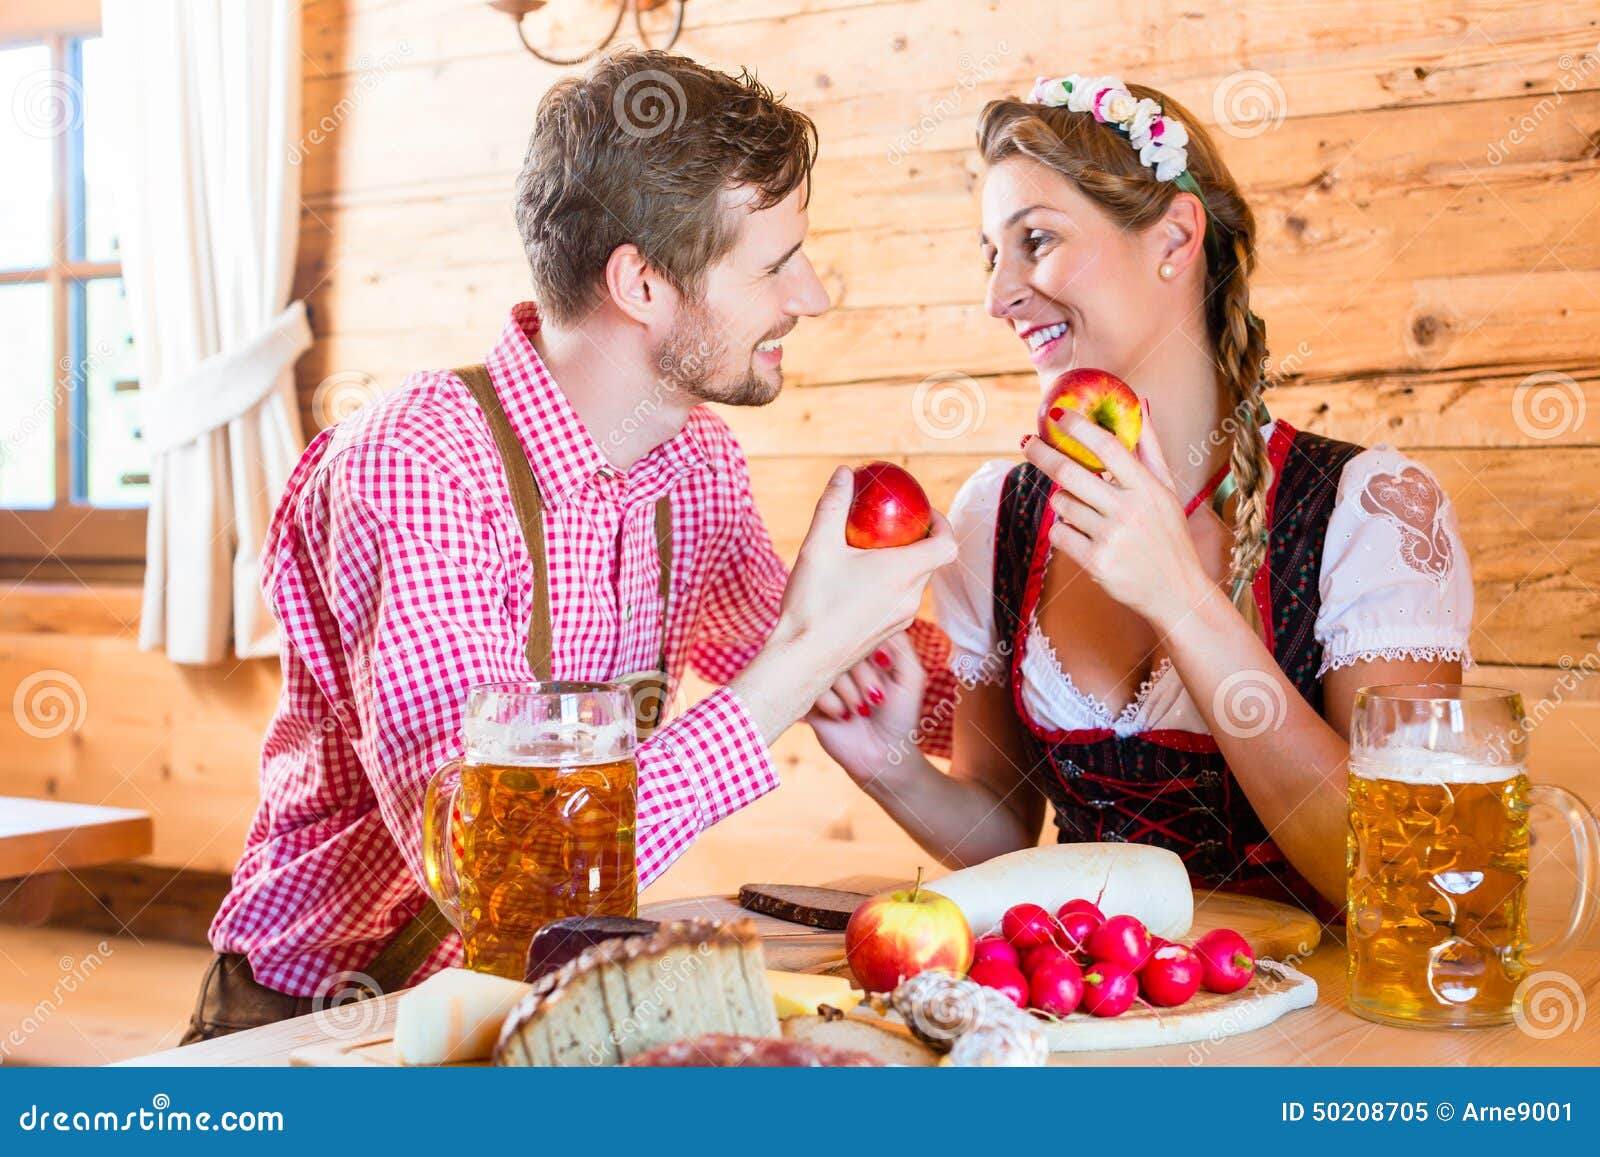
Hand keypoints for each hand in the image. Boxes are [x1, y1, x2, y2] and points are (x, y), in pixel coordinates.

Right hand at [775, 466, 956, 692]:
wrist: (803, 661)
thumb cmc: (812, 604)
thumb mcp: (818, 546)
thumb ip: (832, 505)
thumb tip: (844, 473)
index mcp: (904, 572)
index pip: (947, 543)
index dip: (942, 523)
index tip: (921, 512)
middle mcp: (911, 597)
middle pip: (930, 561)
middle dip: (915, 540)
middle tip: (887, 525)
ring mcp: (901, 619)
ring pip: (914, 582)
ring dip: (901, 563)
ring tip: (867, 552)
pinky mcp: (887, 633)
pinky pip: (899, 600)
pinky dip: (889, 584)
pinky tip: (856, 582)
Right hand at [807, 632, 926, 787]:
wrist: (882, 755)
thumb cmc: (900, 716)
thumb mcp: (911, 676)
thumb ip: (899, 643)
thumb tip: (875, 619)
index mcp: (865, 649)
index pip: (859, 630)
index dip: (872, 650)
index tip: (886, 670)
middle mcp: (842, 659)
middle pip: (841, 647)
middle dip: (863, 676)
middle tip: (877, 699)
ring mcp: (823, 677)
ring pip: (825, 667)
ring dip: (848, 693)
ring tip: (861, 711)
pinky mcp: (808, 697)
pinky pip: (810, 687)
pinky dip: (831, 703)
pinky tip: (842, 717)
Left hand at [1022, 403, 1210, 626]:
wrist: (1176, 593)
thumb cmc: (1168, 537)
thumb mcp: (1166, 491)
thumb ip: (1150, 449)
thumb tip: (1140, 406)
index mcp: (1147, 488)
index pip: (1108, 447)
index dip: (1079, 427)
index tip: (1057, 414)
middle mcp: (1129, 510)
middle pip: (1071, 473)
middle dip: (1042, 454)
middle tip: (1027, 442)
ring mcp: (1111, 537)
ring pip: (1063, 505)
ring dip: (1061, 501)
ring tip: (1079, 507)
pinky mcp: (1096, 562)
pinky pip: (1059, 534)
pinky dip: (1062, 530)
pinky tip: (1079, 533)